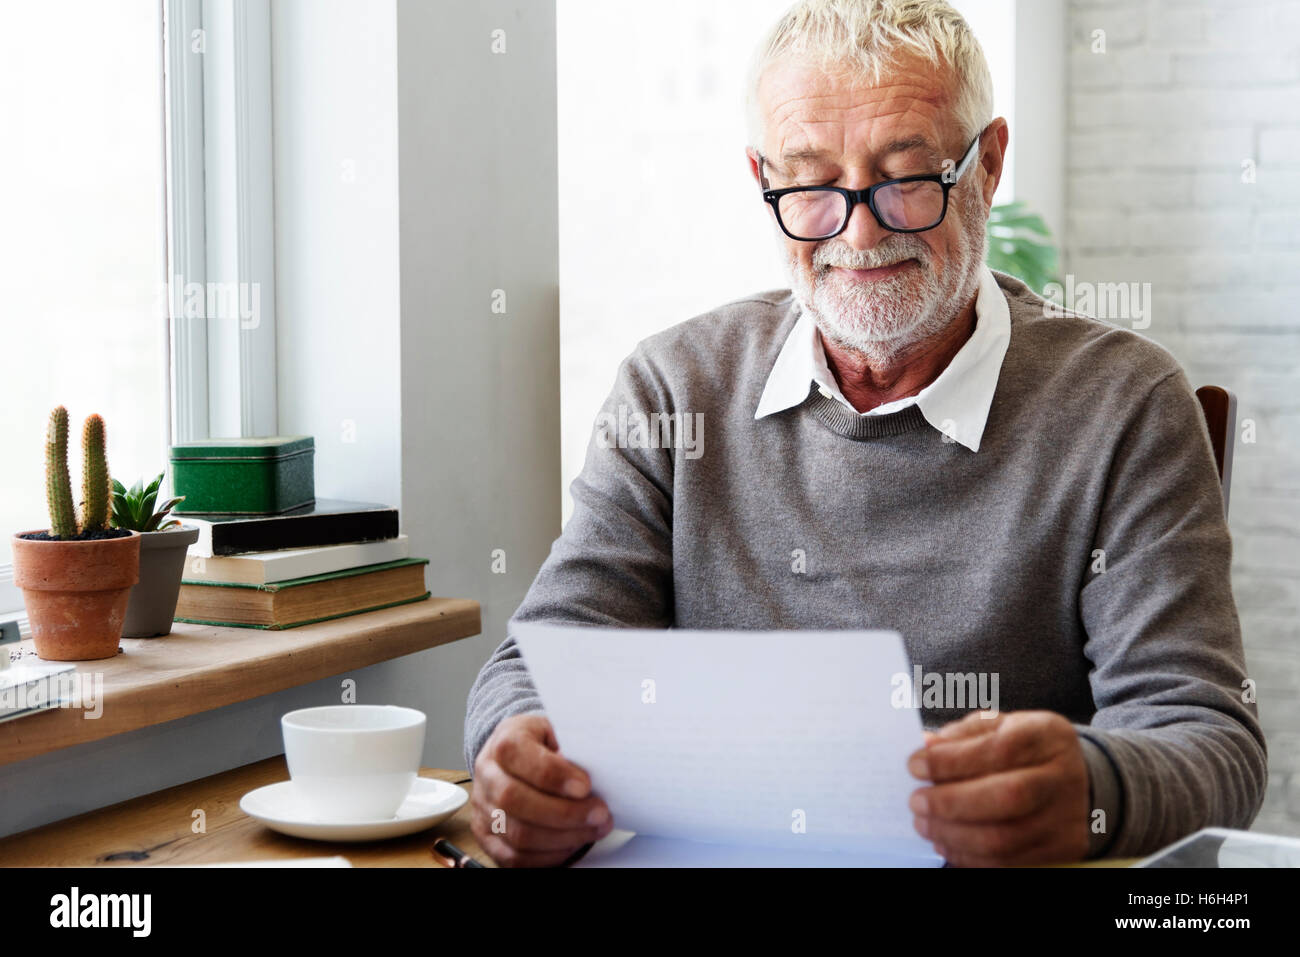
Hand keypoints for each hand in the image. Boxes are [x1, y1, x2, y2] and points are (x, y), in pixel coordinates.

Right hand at [470, 713, 613, 866]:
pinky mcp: (487, 836)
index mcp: (504, 740)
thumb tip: (598, 776)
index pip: (519, 756)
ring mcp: (483, 807)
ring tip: (594, 829)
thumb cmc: (544, 744)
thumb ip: (572, 748)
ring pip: (518, 834)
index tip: (585, 786)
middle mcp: (487, 774)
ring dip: (564, 837)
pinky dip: (550, 855)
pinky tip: (573, 843)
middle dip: (564, 812)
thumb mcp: (558, 731)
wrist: (517, 756)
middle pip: (514, 800)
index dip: (553, 775)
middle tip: (599, 813)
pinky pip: (515, 857)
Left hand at [907, 710, 1089, 865]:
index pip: (999, 749)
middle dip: (951, 802)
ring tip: (924, 823)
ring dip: (953, 834)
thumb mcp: (998, 726)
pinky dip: (969, 857)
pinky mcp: (1061, 850)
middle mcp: (1063, 777)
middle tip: (916, 801)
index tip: (915, 765)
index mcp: (1047, 736)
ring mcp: (1066, 818)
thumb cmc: (1024, 748)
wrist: (1074, 780)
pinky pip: (1009, 863)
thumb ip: (963, 735)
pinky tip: (946, 843)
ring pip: (1006, 838)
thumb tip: (927, 746)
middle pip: (1008, 797)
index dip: (952, 760)